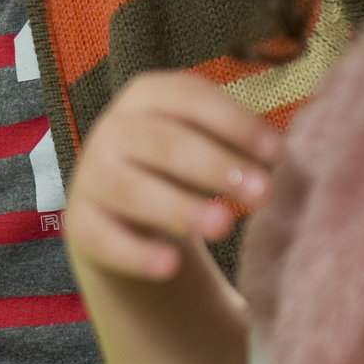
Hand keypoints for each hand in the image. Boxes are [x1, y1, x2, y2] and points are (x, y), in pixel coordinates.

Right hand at [65, 72, 280, 280]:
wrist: (122, 209)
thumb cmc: (180, 167)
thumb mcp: (204, 140)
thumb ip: (237, 141)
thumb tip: (283, 152)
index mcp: (147, 96)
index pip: (189, 98)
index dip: (233, 122)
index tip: (277, 151)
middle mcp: (113, 129)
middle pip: (160, 142)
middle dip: (213, 165)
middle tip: (263, 191)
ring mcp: (91, 175)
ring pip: (130, 188)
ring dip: (177, 206)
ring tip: (223, 226)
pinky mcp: (81, 222)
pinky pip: (104, 237)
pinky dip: (135, 253)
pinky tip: (169, 266)